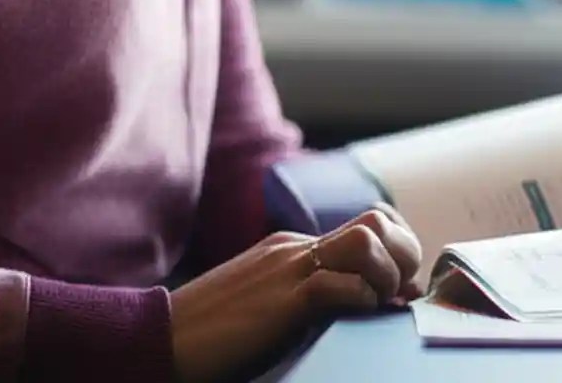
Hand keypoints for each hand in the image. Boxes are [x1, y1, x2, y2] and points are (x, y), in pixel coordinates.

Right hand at [170, 205, 423, 382]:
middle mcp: (297, 248)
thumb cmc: (217, 337)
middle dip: (406, 254)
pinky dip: (357, 300)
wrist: (155, 342)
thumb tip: (386, 302)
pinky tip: (348, 319)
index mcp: (297, 248)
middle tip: (397, 294)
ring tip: (374, 304)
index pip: (374, 222)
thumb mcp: (279, 308)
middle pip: (379, 220)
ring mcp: (287, 269)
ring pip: (366, 240)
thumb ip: (324, 297)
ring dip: (386, 273)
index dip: (401, 248)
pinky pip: (334, 284)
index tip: (400, 288)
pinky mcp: (278, 299)